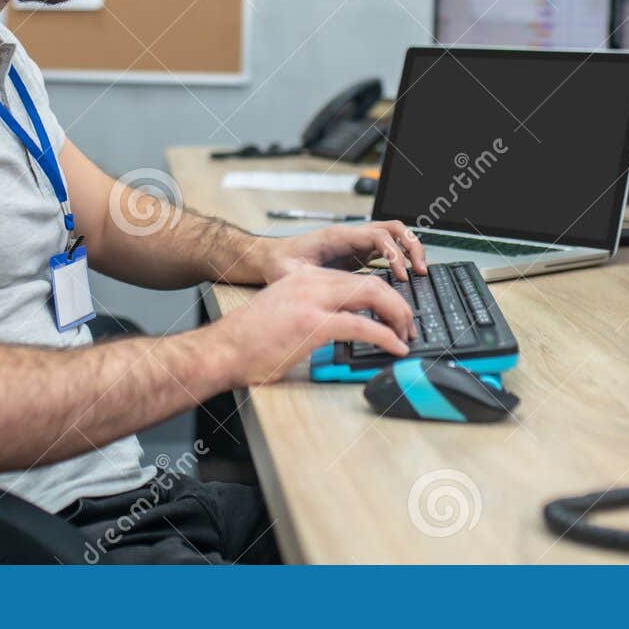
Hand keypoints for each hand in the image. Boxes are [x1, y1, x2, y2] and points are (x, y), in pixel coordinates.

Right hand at [213, 267, 414, 385]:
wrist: (220, 350)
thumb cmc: (246, 341)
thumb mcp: (284, 314)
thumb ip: (313, 313)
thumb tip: (343, 329)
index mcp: (304, 279)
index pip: (356, 278)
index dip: (383, 295)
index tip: (394, 314)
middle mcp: (310, 283)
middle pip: (370, 281)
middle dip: (397, 304)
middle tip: (408, 325)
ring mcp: (312, 302)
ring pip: (373, 295)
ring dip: (397, 316)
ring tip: (406, 335)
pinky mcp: (313, 325)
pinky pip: (363, 326)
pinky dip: (386, 336)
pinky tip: (395, 347)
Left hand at [261, 221, 427, 282]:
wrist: (273, 257)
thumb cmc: (280, 262)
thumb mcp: (289, 273)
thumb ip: (306, 280)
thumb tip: (321, 292)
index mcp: (338, 237)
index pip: (376, 235)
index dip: (393, 253)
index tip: (401, 274)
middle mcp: (351, 236)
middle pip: (392, 229)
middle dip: (410, 247)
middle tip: (420, 271)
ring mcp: (357, 243)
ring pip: (394, 236)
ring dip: (410, 250)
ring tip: (420, 272)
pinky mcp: (359, 253)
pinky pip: (387, 249)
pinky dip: (401, 258)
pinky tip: (405, 277)